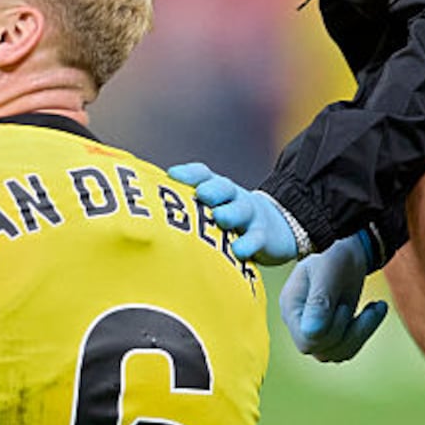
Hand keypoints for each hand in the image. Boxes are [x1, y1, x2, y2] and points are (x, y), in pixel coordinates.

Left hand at [168, 162, 299, 263]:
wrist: (278, 227)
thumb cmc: (230, 218)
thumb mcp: (212, 208)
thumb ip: (186, 207)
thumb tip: (146, 210)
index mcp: (217, 188)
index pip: (203, 174)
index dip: (189, 173)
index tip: (172, 175)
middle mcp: (233, 197)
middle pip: (223, 187)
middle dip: (212, 189)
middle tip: (201, 194)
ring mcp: (249, 215)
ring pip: (240, 210)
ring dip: (230, 213)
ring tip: (220, 217)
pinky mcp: (263, 236)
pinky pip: (255, 239)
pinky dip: (247, 244)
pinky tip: (238, 250)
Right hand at [280, 230, 387, 361]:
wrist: (347, 247)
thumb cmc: (335, 253)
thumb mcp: (328, 272)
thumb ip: (319, 302)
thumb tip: (311, 333)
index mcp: (291, 307)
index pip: (306, 340)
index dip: (330, 331)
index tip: (345, 306)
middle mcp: (299, 322)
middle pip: (322, 350)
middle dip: (349, 331)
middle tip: (358, 303)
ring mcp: (314, 328)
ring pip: (336, 353)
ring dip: (360, 334)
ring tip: (373, 308)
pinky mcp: (331, 331)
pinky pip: (347, 348)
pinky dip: (364, 333)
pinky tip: (375, 311)